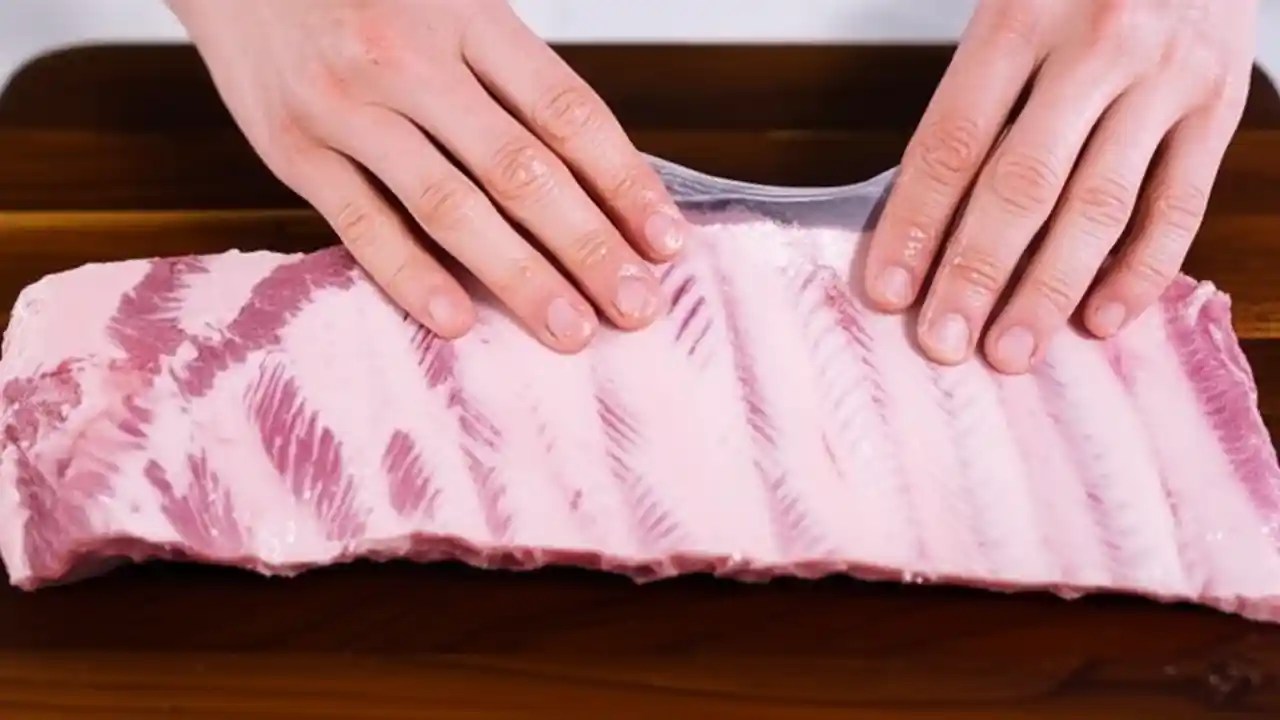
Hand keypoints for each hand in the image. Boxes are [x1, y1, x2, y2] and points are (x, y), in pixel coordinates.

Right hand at [167, 0, 686, 352]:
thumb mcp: (453, 2)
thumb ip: (514, 79)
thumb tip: (594, 178)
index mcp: (470, 16)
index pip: (568, 112)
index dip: (625, 183)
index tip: (666, 243)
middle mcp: (413, 60)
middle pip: (521, 169)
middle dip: (589, 246)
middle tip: (636, 307)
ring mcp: (350, 106)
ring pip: (450, 205)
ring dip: (518, 276)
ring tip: (570, 330)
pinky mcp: (294, 147)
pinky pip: (360, 223)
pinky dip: (410, 276)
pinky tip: (457, 322)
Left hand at [862, 0, 1255, 372]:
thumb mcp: (1010, 0)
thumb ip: (974, 90)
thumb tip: (926, 212)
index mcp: (1020, 15)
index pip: (952, 142)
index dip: (915, 224)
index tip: (889, 290)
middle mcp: (1097, 45)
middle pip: (1022, 185)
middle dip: (976, 274)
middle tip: (945, 342)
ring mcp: (1167, 76)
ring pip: (1099, 206)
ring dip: (1049, 291)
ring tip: (1010, 352)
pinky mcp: (1221, 102)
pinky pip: (1180, 204)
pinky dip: (1141, 270)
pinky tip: (1100, 320)